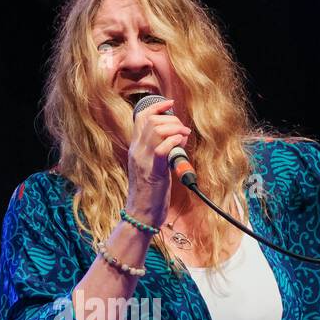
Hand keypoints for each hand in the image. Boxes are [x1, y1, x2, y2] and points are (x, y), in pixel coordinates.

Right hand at [126, 98, 190, 225]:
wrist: (141, 215)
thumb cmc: (149, 192)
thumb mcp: (150, 166)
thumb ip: (157, 151)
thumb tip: (174, 138)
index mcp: (135, 148)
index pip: (141, 117)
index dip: (157, 106)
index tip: (171, 104)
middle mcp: (137, 151)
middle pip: (152, 121)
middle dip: (172, 120)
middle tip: (183, 131)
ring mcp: (143, 161)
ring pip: (156, 130)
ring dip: (175, 129)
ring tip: (184, 138)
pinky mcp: (154, 172)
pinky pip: (163, 149)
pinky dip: (175, 142)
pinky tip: (182, 145)